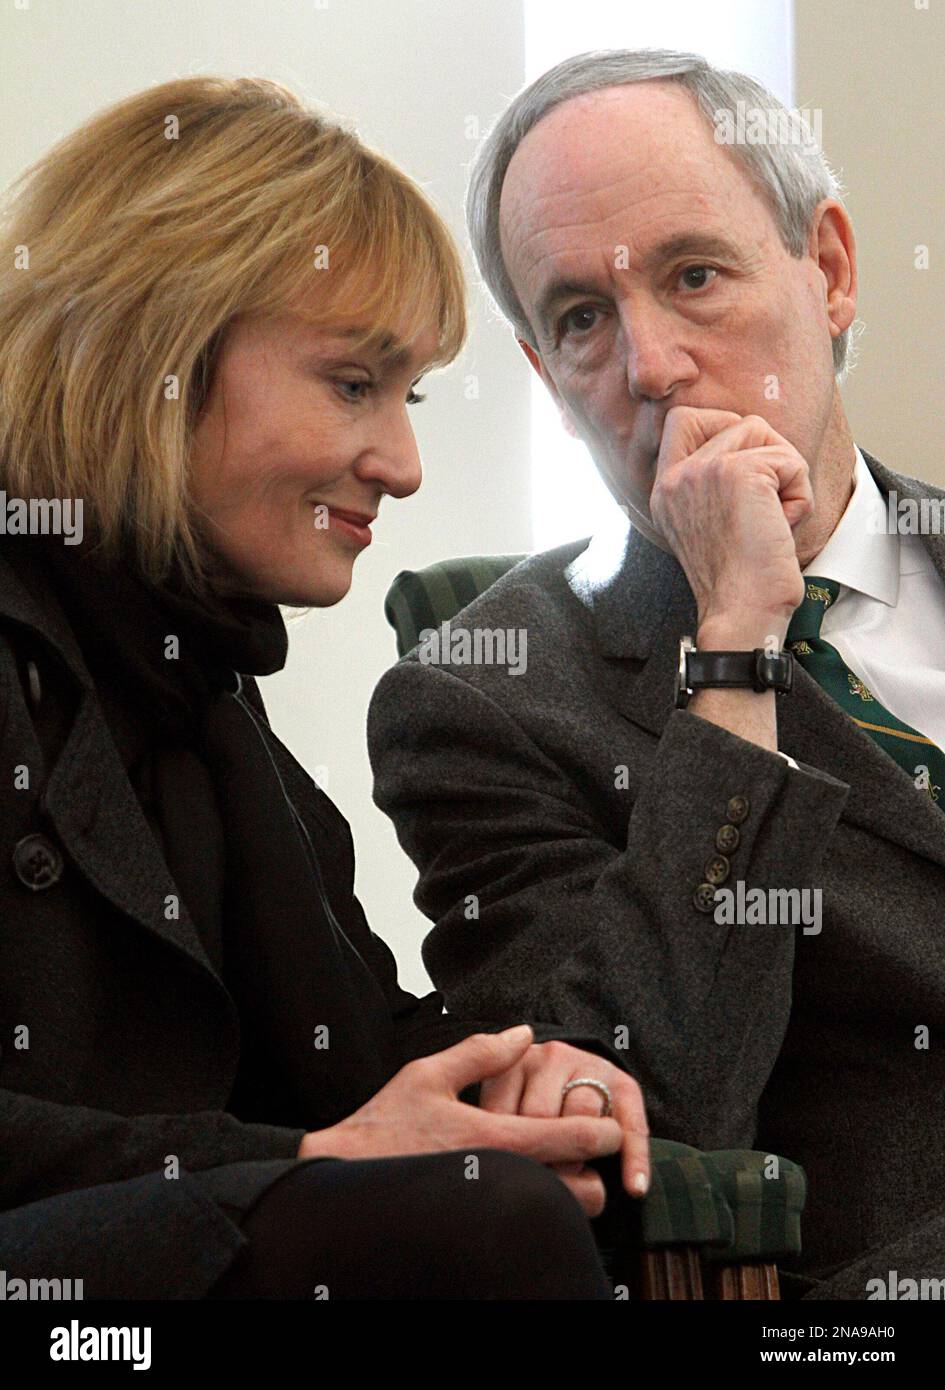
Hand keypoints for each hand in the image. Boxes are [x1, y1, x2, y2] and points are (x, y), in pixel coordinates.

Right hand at [296, 1025, 626, 1216]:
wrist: (340, 1181)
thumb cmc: (381, 1128)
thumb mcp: (426, 1075)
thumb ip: (480, 1052)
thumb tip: (523, 1034)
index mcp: (493, 1138)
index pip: (573, 1139)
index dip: (604, 1130)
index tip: (608, 1124)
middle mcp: (500, 1181)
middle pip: (583, 1192)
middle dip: (592, 1172)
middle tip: (579, 1153)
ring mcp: (492, 1209)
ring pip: (562, 1218)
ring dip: (569, 1195)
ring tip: (553, 1172)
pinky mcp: (482, 1232)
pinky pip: (532, 1228)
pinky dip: (542, 1212)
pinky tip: (524, 1192)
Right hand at [649, 407, 812, 641]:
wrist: (742, 612)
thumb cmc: (738, 579)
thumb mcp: (708, 523)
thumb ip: (713, 483)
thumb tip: (753, 441)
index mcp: (665, 489)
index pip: (682, 419)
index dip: (722, 427)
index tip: (744, 466)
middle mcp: (677, 476)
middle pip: (739, 422)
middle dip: (767, 453)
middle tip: (768, 498)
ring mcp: (704, 471)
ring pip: (764, 434)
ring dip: (785, 474)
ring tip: (773, 518)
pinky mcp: (738, 473)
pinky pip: (789, 460)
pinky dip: (799, 494)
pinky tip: (782, 526)